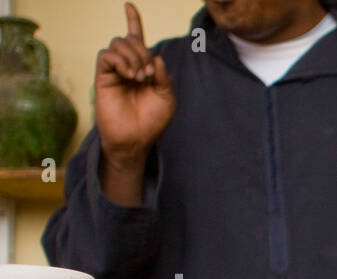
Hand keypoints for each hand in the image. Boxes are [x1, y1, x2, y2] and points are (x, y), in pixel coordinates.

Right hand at [96, 3, 174, 168]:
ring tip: (140, 77)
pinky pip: (106, 55)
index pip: (136, 38)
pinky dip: (120, 59)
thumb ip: (164, 76)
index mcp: (143, 67)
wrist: (136, 139)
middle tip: (148, 75)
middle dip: (142, 50)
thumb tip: (155, 57)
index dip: (133, 20)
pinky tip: (129, 75)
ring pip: (117, 43)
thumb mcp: (167, 98)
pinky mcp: (102, 77)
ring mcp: (114, 70)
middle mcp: (127, 65)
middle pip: (129, 39)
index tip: (129, 4)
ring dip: (133, 55)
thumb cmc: (152, 121)